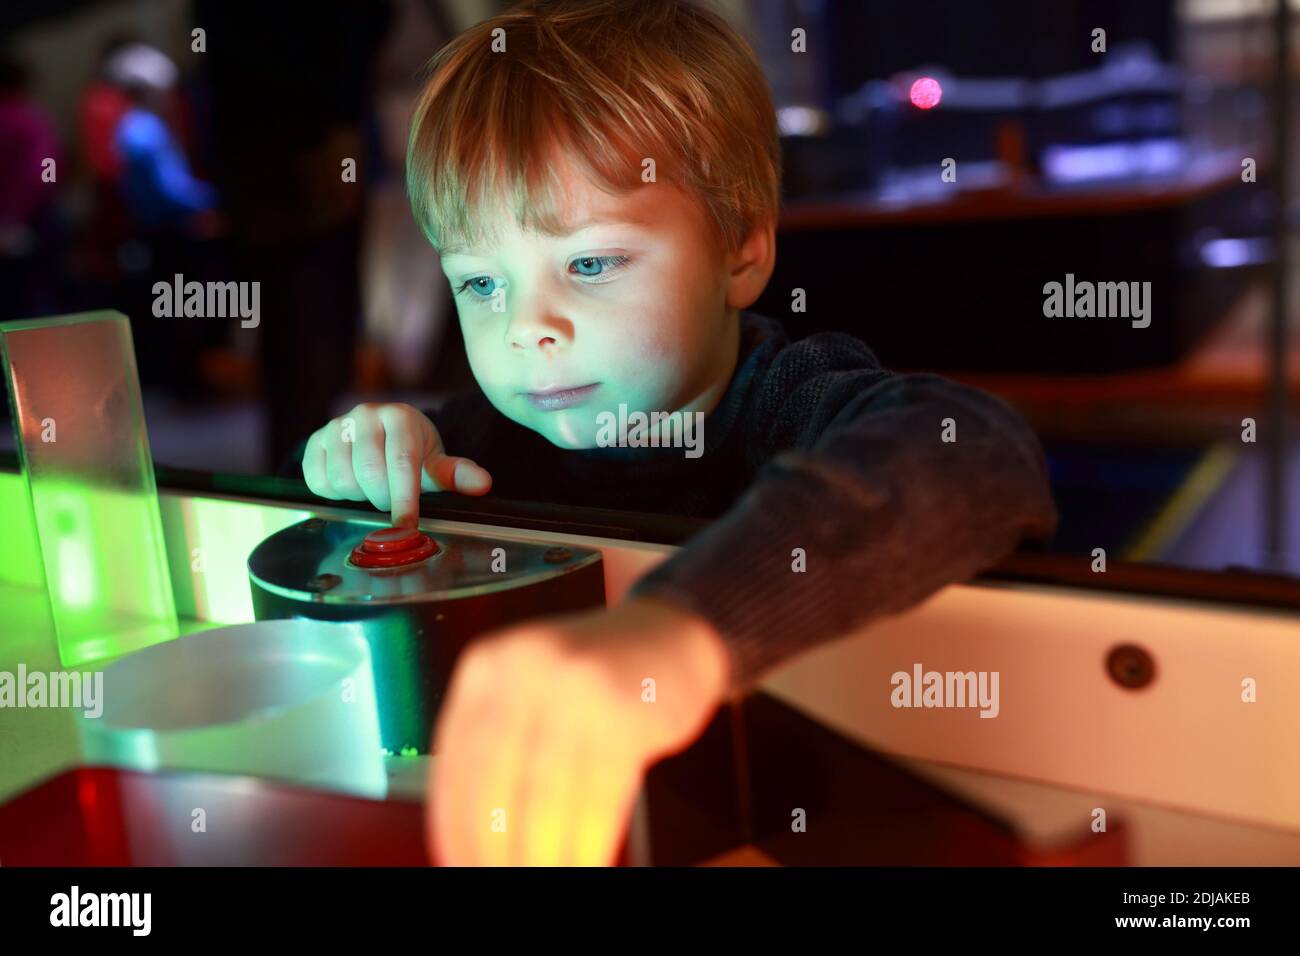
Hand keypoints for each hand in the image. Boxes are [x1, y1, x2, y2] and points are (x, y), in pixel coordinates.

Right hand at [302, 402, 492, 526]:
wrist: (381, 435)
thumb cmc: (413, 452)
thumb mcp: (436, 462)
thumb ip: (456, 474)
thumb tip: (482, 484)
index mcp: (400, 417)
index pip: (402, 462)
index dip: (404, 499)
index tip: (407, 526)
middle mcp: (365, 415)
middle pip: (369, 473)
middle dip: (383, 499)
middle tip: (392, 503)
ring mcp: (336, 426)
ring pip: (342, 479)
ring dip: (359, 496)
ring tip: (373, 490)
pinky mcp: (314, 442)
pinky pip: (319, 481)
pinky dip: (335, 494)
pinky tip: (352, 487)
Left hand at [427, 595, 731, 865]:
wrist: (673, 634)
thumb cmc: (597, 677)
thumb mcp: (532, 690)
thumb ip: (498, 745)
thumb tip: (472, 836)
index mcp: (486, 666)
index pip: (457, 762)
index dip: (453, 825)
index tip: (458, 864)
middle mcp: (524, 669)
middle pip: (496, 782)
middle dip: (496, 849)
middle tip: (501, 879)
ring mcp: (576, 685)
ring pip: (546, 796)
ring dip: (543, 856)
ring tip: (545, 879)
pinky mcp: (625, 710)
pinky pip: (599, 797)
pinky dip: (589, 843)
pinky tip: (587, 863)